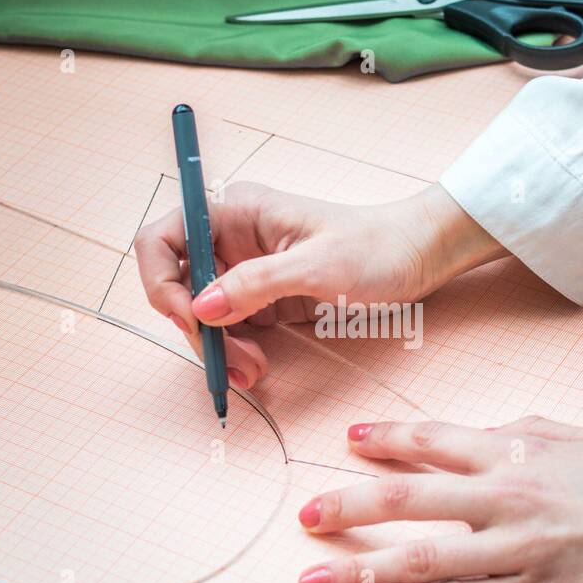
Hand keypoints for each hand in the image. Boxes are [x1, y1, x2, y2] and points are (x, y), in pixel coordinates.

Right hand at [134, 181, 504, 386]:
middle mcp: (229, 238)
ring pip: (202, 316)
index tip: (192, 318)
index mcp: (234, 211)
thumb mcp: (318, 266)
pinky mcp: (261, 299)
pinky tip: (258, 368)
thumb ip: (255, 284)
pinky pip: (230, 331)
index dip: (162, 281)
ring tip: (254, 372)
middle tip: (233, 361)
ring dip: (218, 349)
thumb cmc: (376, 246)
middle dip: (198, 328)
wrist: (419, 258)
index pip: (162, 239)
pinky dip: (236, 353)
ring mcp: (244, 271)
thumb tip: (201, 308)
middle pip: (177, 287)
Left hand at [295, 417, 582, 582]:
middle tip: (306, 515)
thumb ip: (524, 430)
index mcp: (518, 452)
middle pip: (405, 500)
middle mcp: (505, 497)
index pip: (433, 441)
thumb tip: (480, 432)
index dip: (385, 439)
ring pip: (418, 559)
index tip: (349, 440)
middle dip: (346, 506)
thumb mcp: (581, 437)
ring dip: (357, 570)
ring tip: (311, 579)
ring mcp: (515, 550)